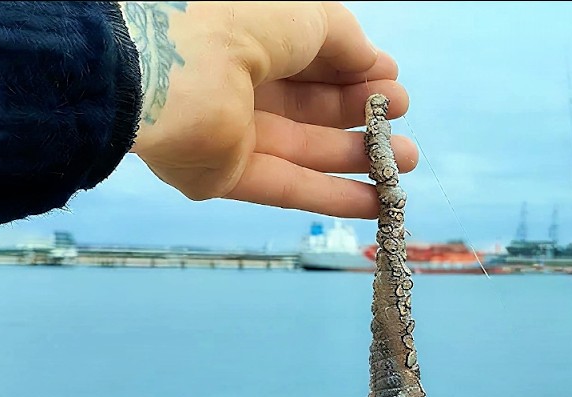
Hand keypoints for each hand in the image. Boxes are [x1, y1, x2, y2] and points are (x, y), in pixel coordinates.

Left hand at [118, 1, 416, 218]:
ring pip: (302, 148)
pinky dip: (331, 196)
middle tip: (402, 121)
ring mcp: (225, 128)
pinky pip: (284, 185)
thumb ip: (345, 41)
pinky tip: (376, 202)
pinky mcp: (220, 173)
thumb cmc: (233, 19)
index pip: (309, 57)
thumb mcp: (308, 14)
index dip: (354, 71)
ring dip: (357, 158)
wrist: (166, 64)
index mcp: (248, 31)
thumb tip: (374, 64)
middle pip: (308, 104)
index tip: (393, 84)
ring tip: (405, 162)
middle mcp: (234, 77)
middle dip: (361, 113)